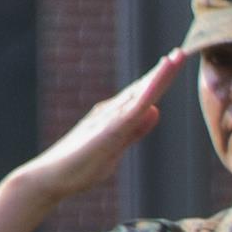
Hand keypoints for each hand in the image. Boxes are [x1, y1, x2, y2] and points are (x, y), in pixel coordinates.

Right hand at [25, 50, 187, 205]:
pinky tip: (155, 85)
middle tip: (180, 53)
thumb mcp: (117, 146)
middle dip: (163, 71)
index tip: (175, 63)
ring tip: (175, 58)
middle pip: (143, 89)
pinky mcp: (107, 132)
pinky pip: (130, 111)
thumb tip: (154, 110)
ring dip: (158, 76)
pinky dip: (145, 96)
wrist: (51, 178)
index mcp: (115, 117)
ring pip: (139, 94)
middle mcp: (111, 112)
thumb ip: (136, 130)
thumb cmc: (81, 166)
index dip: (160, 80)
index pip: (143, 95)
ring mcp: (109, 119)